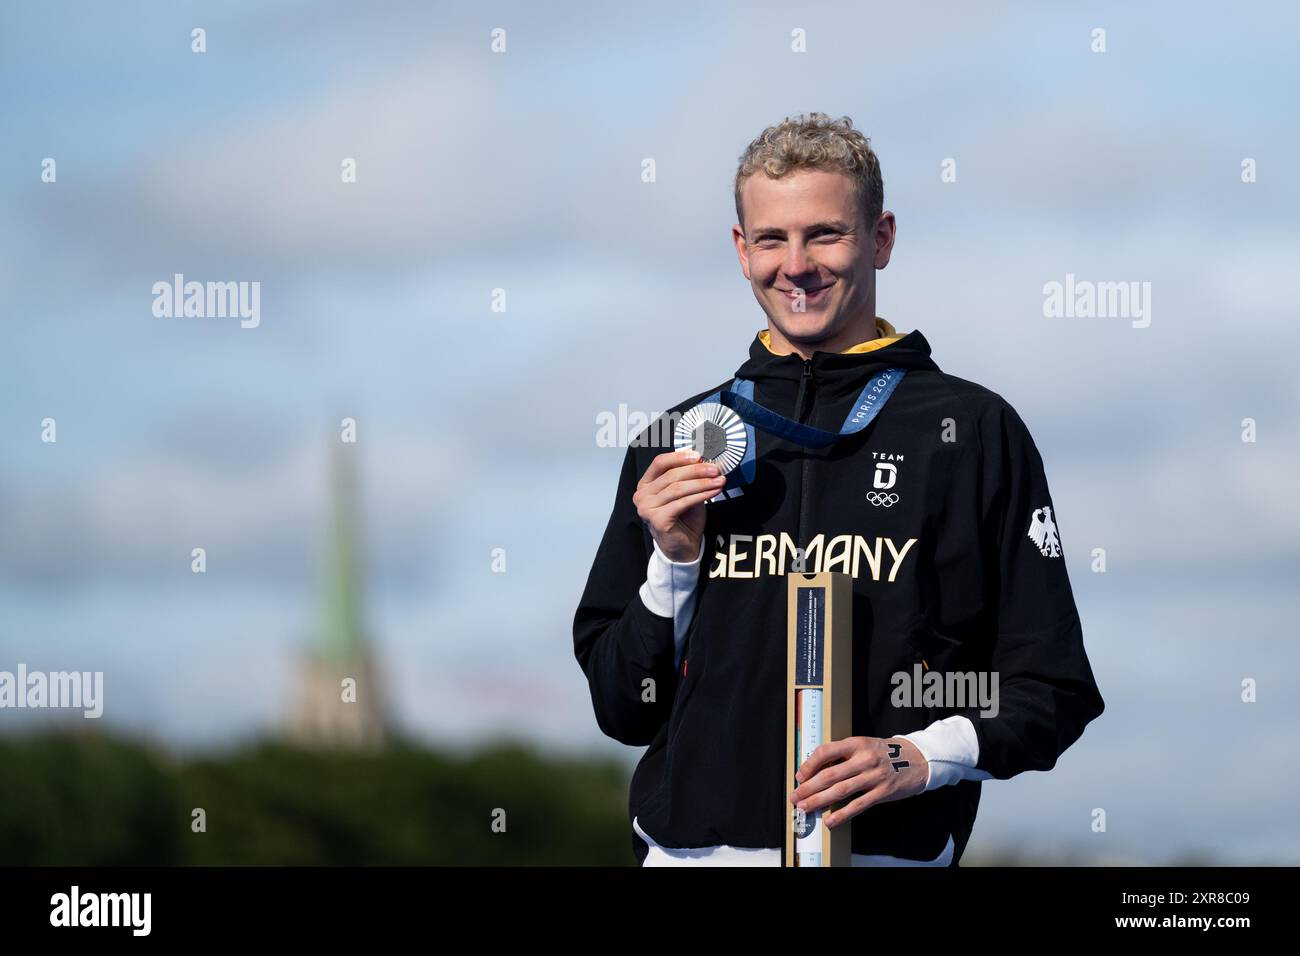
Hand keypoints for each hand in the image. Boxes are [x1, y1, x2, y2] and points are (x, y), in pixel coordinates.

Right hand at [633, 449, 725, 561]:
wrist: (682, 546)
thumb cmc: (682, 519)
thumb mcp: (684, 493)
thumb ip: (688, 478)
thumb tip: (704, 461)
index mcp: (645, 484)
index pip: (659, 463)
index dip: (679, 457)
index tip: (698, 455)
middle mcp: (642, 495)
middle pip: (671, 475)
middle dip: (696, 470)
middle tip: (715, 469)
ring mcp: (647, 508)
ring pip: (677, 488)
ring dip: (701, 483)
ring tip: (718, 480)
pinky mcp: (657, 520)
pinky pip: (682, 502)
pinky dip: (700, 495)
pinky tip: (713, 492)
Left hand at [789, 736, 927, 828]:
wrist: (917, 759)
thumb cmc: (884, 753)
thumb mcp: (863, 745)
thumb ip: (843, 755)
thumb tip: (816, 770)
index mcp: (856, 744)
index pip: (826, 752)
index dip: (809, 764)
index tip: (799, 776)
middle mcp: (863, 759)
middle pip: (829, 775)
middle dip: (808, 787)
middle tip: (795, 796)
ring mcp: (873, 776)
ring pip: (840, 791)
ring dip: (819, 801)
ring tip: (805, 807)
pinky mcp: (882, 792)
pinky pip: (858, 805)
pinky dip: (842, 814)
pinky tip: (830, 821)